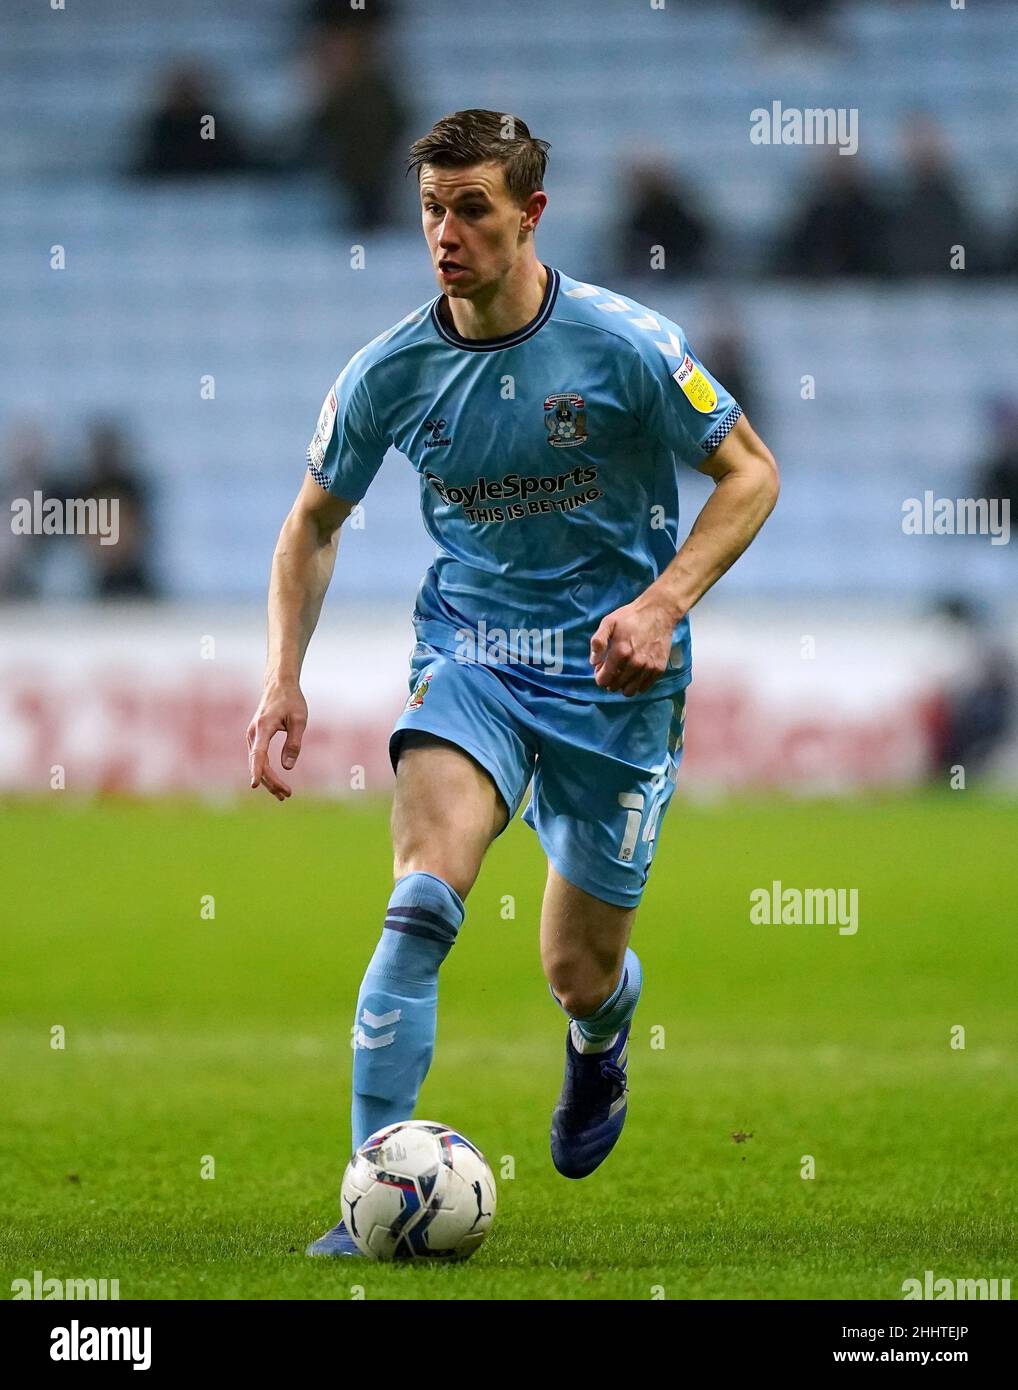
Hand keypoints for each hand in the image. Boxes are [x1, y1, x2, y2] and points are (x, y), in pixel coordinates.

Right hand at [246, 679, 307, 799]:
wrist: (279, 685)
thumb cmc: (291, 700)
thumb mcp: (299, 720)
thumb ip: (294, 743)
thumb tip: (287, 767)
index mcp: (264, 726)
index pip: (259, 753)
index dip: (258, 770)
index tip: (254, 785)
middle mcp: (253, 733)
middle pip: (258, 763)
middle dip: (271, 781)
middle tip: (287, 795)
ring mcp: (252, 736)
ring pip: (258, 763)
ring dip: (269, 779)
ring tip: (284, 795)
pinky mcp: (255, 738)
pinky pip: (258, 758)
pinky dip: (266, 771)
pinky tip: (275, 783)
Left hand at [589, 593, 677, 697]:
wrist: (658, 612)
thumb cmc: (631, 617)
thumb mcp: (608, 623)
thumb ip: (598, 642)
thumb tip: (594, 662)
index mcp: (620, 652)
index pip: (604, 679)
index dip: (599, 676)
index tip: (601, 669)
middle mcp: (635, 663)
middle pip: (615, 686)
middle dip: (610, 681)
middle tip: (612, 670)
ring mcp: (648, 667)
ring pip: (630, 691)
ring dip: (623, 685)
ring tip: (623, 674)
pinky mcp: (659, 669)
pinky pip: (644, 687)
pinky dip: (637, 685)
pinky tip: (635, 674)